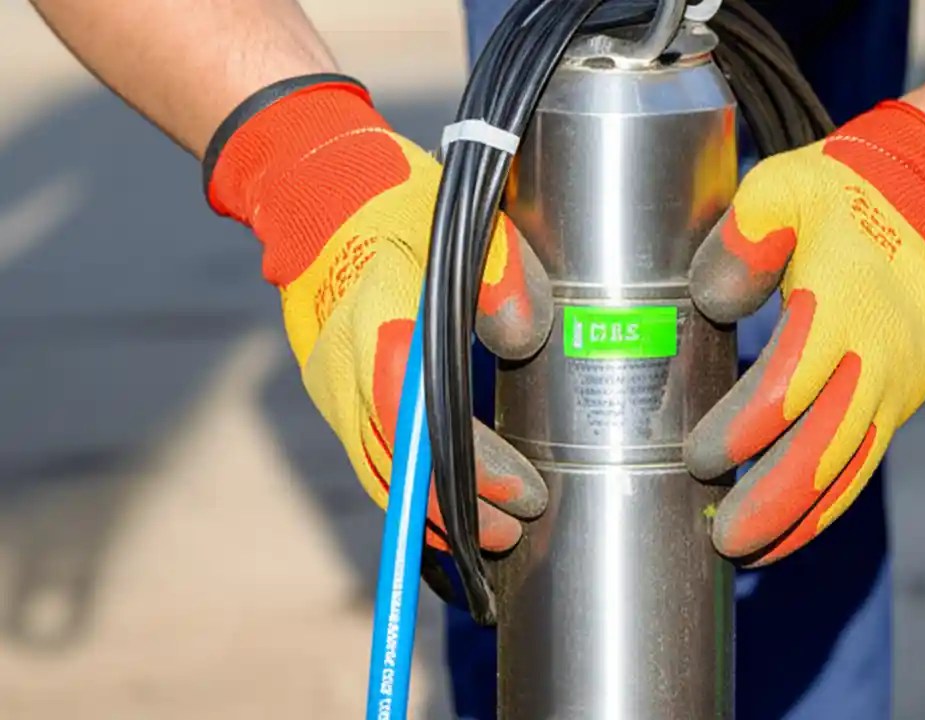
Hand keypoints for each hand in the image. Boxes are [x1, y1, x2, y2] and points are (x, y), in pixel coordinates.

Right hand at [207, 78, 552, 551]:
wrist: (311, 185)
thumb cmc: (394, 199)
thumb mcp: (462, 219)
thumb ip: (502, 276)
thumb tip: (522, 340)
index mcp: (383, 330)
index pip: (428, 428)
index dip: (477, 473)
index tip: (525, 496)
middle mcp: (348, 369)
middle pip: (399, 468)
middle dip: (457, 512)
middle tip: (510, 534)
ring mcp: (330, 380)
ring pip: (377, 468)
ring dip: (428, 509)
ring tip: (482, 533)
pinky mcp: (327, 383)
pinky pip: (365, 449)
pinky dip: (402, 484)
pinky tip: (435, 500)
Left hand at [685, 100, 924, 565]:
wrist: (924, 199)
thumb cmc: (836, 195)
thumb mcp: (780, 187)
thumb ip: (742, 238)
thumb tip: (713, 301)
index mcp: (842, 304)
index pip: (791, 386)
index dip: (745, 430)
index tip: (700, 456)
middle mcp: (877, 354)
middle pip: (827, 446)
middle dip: (774, 501)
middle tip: (724, 538)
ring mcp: (897, 383)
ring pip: (851, 468)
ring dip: (802, 517)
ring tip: (750, 552)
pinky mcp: (903, 398)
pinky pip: (865, 462)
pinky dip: (830, 504)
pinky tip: (792, 530)